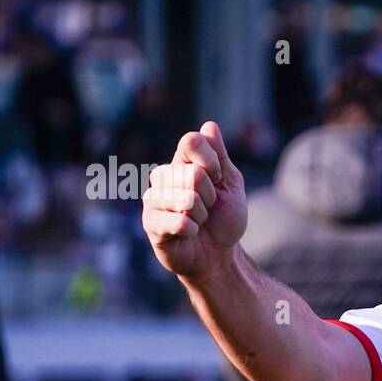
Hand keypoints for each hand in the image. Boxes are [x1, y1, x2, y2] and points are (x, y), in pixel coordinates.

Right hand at [142, 121, 246, 279]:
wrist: (219, 255)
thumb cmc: (223, 218)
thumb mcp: (230, 183)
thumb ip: (220, 155)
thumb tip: (209, 125)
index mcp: (181, 162)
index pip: (191, 142)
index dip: (212, 162)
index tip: (218, 178)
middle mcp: (162, 177)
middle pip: (193, 174)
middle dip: (211, 195)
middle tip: (208, 207)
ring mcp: (154, 200)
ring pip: (186, 198)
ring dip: (202, 214)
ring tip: (198, 221)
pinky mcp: (151, 224)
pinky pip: (179, 221)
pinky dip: (193, 230)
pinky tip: (189, 234)